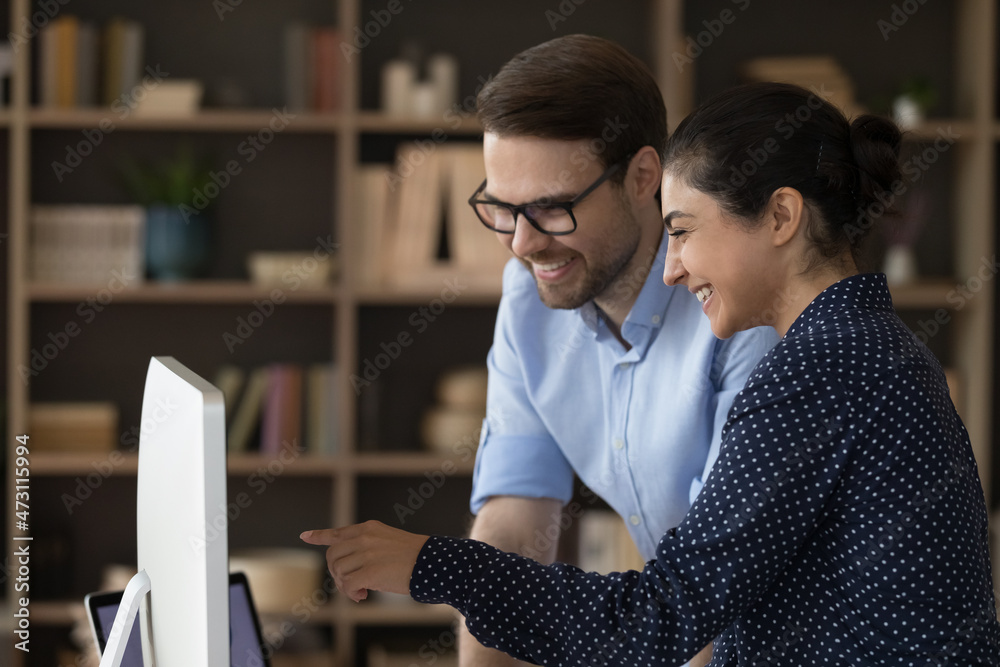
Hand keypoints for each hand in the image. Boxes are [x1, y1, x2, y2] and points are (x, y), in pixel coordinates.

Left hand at [300, 520, 429, 602]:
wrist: (432, 562)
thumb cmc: (415, 556)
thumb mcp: (388, 541)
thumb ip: (367, 547)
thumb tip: (348, 570)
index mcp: (368, 528)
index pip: (338, 532)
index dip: (320, 535)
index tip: (305, 535)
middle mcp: (364, 537)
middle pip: (333, 556)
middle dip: (337, 573)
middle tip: (350, 584)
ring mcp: (366, 553)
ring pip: (338, 571)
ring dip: (345, 585)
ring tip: (360, 590)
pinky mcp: (370, 571)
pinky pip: (348, 585)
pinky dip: (351, 593)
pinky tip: (363, 595)